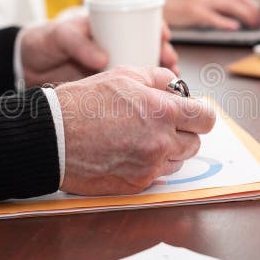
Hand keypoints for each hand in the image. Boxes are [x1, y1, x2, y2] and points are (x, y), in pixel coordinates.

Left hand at [20, 16, 178, 85]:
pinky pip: (129, 92)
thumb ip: (79, 44)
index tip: (165, 36)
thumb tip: (103, 59)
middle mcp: (114, 46)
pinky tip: (152, 102)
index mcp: (107, 27)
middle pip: (148, 48)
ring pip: (143, 71)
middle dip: (165, 55)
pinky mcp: (106, 89)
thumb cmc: (42, 42)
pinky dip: (142, 96)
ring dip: (159, 78)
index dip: (157, 27)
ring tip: (169, 85)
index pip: (140, 22)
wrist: (23, 68)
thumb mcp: (59, 36)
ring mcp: (112, 68)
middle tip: (171, 64)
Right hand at [55, 67, 216, 194]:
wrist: (53, 136)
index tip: (191, 113)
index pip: (206, 119)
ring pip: (178, 161)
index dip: (200, 114)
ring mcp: (149, 166)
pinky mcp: (136, 184)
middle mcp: (161, 142)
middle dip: (182, 132)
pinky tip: (128, 151)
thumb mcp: (124, 75)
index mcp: (162, 111)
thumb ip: (159, 79)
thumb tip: (178, 88)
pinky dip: (149, 165)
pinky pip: (157, 175)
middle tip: (159, 123)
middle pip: (194, 143)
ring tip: (139, 137)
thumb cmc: (84, 103)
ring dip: (167, 150)